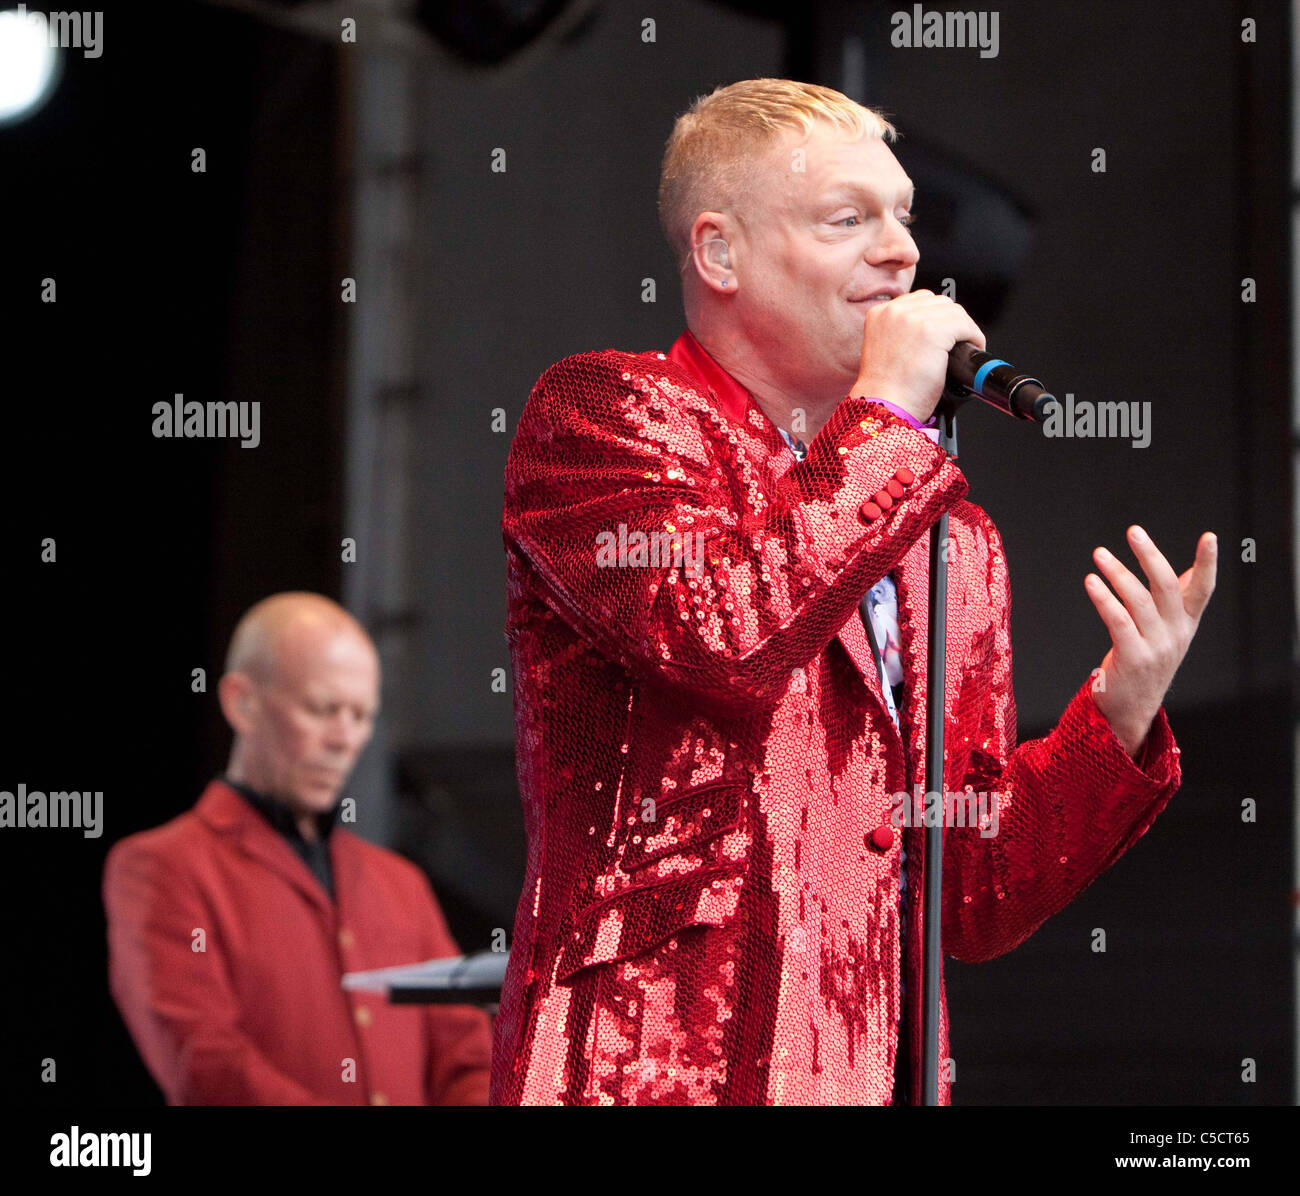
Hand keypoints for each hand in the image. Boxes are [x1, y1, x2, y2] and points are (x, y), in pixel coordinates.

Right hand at [850, 289, 985, 423]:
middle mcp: (894, 311)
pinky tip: (972, 348)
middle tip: (955, 343)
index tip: (943, 333)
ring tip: (964, 347)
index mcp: (879, 314)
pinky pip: (965, 325)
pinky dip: (974, 337)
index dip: (936, 317)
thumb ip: (902, 333)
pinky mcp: (932, 331)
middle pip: (938, 303)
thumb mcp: (887, 350)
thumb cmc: (886, 390)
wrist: (885, 407)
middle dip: (950, 322)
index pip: (919, 301)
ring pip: (954, 312)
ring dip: (963, 328)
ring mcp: (913, 319)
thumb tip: (932, 329)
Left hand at [1085, 527, 1216, 756]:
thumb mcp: (1166, 633)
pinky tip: (1091, 582)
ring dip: (1117, 573)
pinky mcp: (1133, 658)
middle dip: (1150, 556)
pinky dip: (1104, 598)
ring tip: (1100, 554)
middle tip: (1134, 531)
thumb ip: (1175, 604)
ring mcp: (1155, 647)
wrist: (1131, 709)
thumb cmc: (1144, 661)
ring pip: (1138, 601)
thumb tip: (1186, 571)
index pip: (1202, 590)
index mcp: (1186, 625)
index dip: (1207, 564)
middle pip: (1166, 587)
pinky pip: (1118, 621)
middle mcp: (1175, 634)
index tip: (1210, 537)